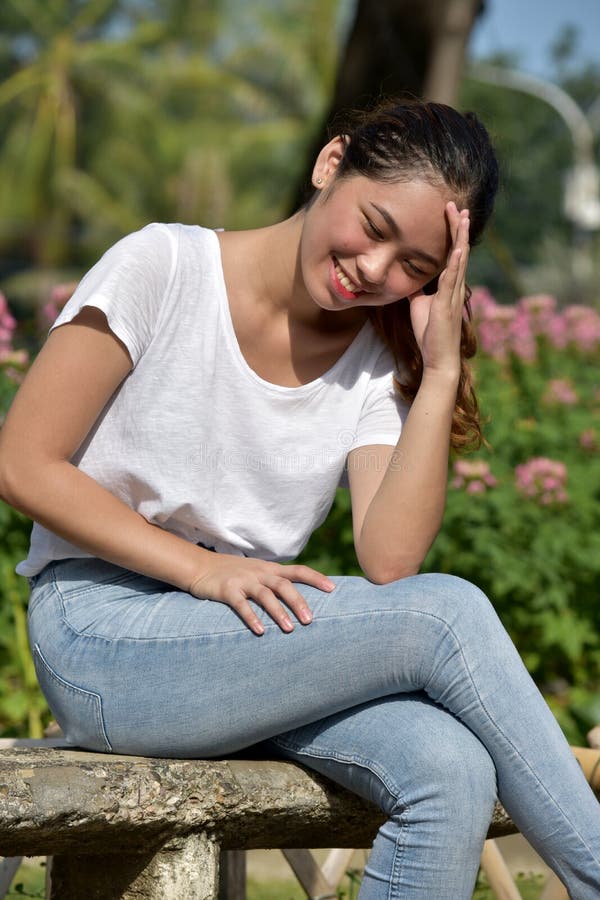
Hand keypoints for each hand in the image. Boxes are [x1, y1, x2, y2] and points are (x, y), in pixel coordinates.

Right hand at [188, 554, 334, 635]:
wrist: (200, 567)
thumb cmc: (233, 573)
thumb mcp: (257, 571)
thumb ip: (275, 580)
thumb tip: (299, 596)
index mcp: (269, 569)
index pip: (298, 571)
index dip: (316, 578)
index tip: (333, 589)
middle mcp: (259, 573)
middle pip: (284, 585)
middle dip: (298, 602)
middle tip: (310, 620)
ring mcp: (243, 580)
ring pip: (265, 595)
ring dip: (278, 612)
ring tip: (289, 629)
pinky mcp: (227, 590)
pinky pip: (241, 605)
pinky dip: (251, 618)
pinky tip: (260, 631)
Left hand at [408, 202, 469, 376]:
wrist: (438, 357)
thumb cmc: (430, 332)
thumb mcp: (418, 304)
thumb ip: (417, 288)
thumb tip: (408, 275)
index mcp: (448, 285)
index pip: (451, 253)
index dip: (452, 234)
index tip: (450, 213)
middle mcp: (455, 286)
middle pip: (459, 250)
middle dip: (458, 228)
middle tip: (458, 206)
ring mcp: (453, 294)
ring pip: (460, 260)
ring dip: (461, 238)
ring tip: (463, 217)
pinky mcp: (447, 304)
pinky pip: (453, 280)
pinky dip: (456, 263)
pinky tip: (458, 248)